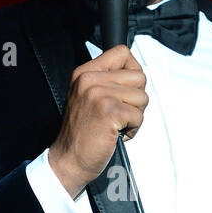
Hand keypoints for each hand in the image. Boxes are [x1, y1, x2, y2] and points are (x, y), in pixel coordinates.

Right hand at [49, 44, 147, 197]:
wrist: (69, 159)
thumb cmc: (82, 133)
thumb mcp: (87, 96)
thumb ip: (107, 81)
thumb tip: (138, 73)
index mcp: (84, 72)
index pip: (122, 52)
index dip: (132, 70)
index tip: (126, 89)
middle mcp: (90, 80)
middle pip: (139, 76)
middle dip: (136, 98)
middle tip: (120, 113)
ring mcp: (99, 95)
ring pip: (142, 97)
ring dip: (135, 116)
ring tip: (116, 125)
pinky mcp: (110, 112)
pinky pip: (139, 116)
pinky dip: (133, 130)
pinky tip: (116, 134)